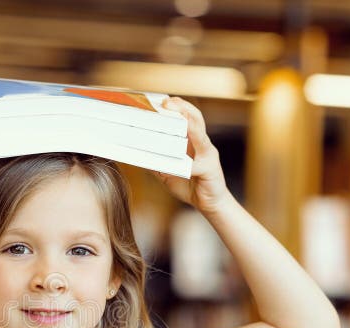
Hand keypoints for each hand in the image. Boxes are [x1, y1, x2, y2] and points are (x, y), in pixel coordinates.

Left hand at [152, 97, 229, 213]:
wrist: (209, 204)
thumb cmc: (190, 186)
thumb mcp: (168, 174)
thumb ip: (156, 164)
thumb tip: (138, 157)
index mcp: (192, 142)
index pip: (186, 118)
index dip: (175, 108)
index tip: (160, 100)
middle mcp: (202, 144)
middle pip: (195, 118)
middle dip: (181, 107)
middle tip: (166, 101)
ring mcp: (208, 154)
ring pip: (199, 132)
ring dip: (188, 120)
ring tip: (177, 111)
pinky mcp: (210, 168)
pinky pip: (198, 162)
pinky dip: (188, 159)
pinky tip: (181, 155)